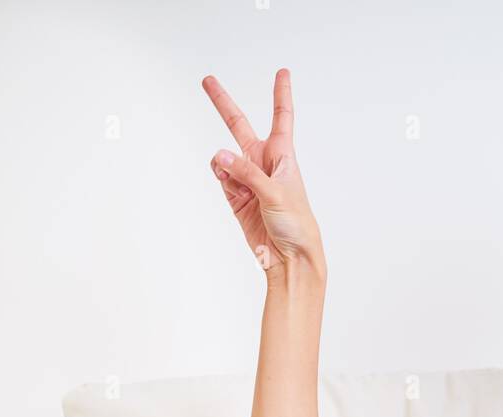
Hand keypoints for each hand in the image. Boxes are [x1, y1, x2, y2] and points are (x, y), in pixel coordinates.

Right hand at [204, 68, 325, 276]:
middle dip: (222, 104)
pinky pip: (221, 179)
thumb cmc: (296, 224)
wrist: (289, 258)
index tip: (283, 72)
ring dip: (224, 166)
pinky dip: (223, 181)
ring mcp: (247, 180)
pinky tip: (232, 190)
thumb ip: (246, 172)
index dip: (281, 94)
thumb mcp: (275, 192)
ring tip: (236, 183)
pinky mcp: (236, 198)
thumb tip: (218, 156)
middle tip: (206, 80)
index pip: (281, 117)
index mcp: (282, 155)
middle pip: (238, 126)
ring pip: (224, 159)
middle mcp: (263, 163)